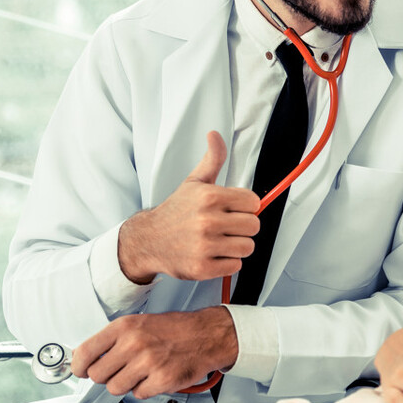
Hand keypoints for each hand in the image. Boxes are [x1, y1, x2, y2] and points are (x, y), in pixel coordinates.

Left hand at [71, 306, 238, 397]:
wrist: (207, 335)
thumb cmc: (173, 329)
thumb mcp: (138, 323)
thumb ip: (111, 339)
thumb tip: (83, 356)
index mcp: (125, 327)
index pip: (85, 353)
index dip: (79, 367)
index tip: (80, 371)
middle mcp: (134, 344)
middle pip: (97, 375)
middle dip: (106, 376)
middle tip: (119, 370)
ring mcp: (148, 363)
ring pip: (115, 388)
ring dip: (126, 384)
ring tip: (141, 372)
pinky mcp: (161, 380)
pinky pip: (138, 394)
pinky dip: (145, 389)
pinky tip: (155, 376)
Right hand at [119, 131, 261, 282]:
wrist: (148, 240)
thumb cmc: (176, 211)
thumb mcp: (194, 182)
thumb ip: (212, 159)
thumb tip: (215, 135)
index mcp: (209, 197)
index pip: (253, 202)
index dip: (245, 206)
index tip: (233, 209)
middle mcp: (207, 220)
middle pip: (254, 226)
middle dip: (243, 227)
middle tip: (227, 226)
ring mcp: (205, 245)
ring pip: (247, 247)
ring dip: (236, 246)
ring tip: (219, 240)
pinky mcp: (203, 267)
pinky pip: (235, 266)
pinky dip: (227, 262)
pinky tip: (212, 254)